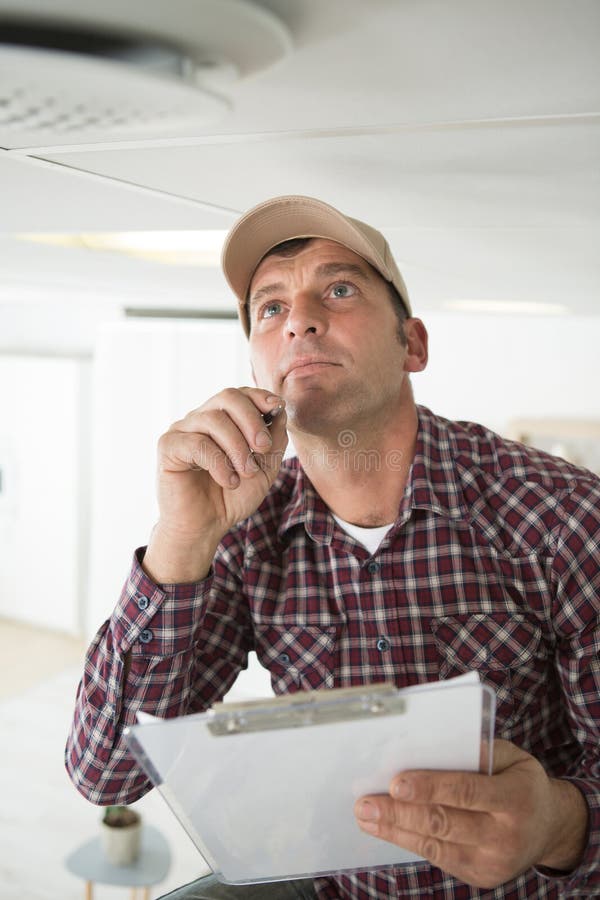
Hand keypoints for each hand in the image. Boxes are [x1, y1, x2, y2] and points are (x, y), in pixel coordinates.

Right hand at [143, 388, 286, 581]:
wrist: (205, 527)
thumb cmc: (231, 497)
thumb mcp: (264, 469)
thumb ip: (274, 441)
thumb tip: (280, 411)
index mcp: (223, 420)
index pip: (239, 394)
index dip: (259, 396)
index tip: (276, 407)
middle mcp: (201, 419)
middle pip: (227, 397)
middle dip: (252, 420)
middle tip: (264, 447)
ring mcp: (182, 431)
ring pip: (214, 420)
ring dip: (237, 447)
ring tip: (246, 473)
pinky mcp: (168, 447)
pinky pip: (197, 443)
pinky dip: (219, 462)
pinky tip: (228, 481)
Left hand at [355, 739, 587, 888]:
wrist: (549, 827)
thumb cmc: (521, 781)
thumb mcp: (511, 757)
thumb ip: (477, 751)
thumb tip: (429, 745)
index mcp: (516, 797)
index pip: (466, 791)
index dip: (429, 788)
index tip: (396, 783)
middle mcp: (506, 835)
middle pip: (444, 823)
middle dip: (399, 812)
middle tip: (365, 803)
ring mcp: (493, 862)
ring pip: (435, 845)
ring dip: (395, 829)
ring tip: (366, 816)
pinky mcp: (480, 876)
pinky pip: (439, 857)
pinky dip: (409, 841)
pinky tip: (388, 828)